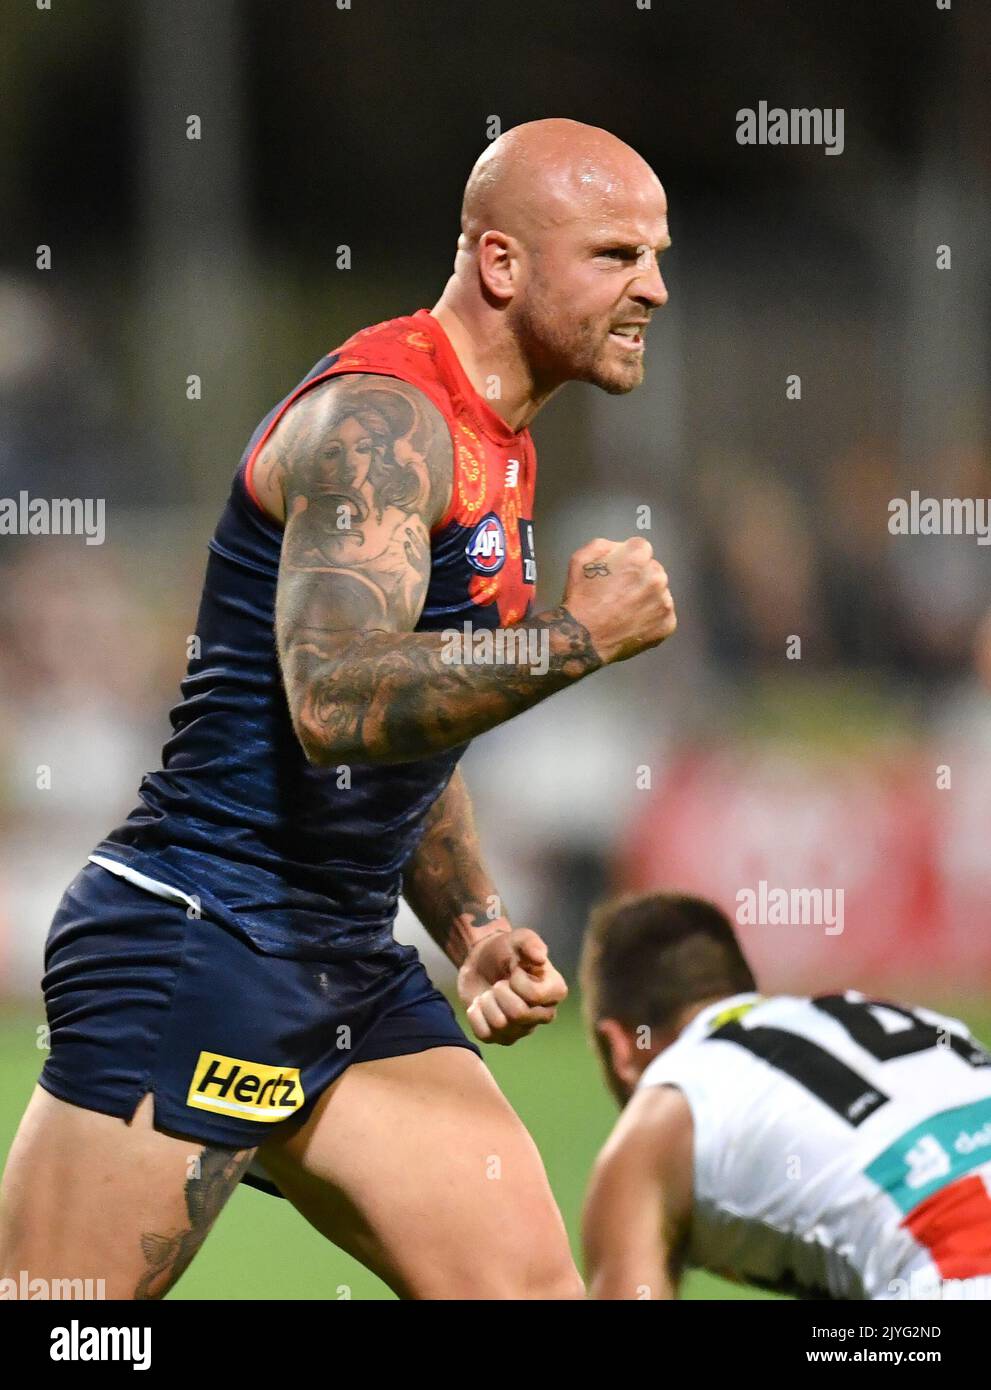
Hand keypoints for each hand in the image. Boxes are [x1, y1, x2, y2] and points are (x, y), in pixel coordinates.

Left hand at [458, 927, 567, 1044]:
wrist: (482, 960)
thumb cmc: (506, 949)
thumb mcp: (518, 938)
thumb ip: (531, 943)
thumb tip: (540, 958)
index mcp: (554, 991)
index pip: (535, 996)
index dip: (518, 982)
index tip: (515, 971)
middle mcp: (544, 1014)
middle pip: (518, 1014)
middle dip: (500, 992)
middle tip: (499, 983)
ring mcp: (522, 1030)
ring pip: (499, 1024)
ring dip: (487, 1002)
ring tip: (490, 992)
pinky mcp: (500, 1037)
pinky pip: (484, 1034)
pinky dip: (476, 1016)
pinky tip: (480, 1005)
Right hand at [561, 536, 675, 664]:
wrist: (583, 639)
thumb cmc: (580, 600)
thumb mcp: (580, 560)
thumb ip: (604, 546)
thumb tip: (619, 548)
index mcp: (637, 558)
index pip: (641, 548)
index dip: (628, 560)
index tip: (619, 572)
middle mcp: (656, 577)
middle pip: (653, 570)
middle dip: (640, 578)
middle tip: (621, 593)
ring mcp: (664, 602)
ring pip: (660, 593)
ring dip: (647, 598)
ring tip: (627, 610)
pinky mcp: (668, 624)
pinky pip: (664, 615)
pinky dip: (652, 618)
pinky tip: (634, 623)